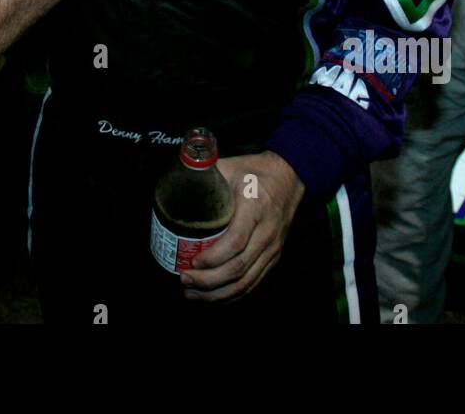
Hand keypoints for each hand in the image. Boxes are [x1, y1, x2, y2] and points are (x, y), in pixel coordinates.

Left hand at [180, 151, 303, 301]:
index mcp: (255, 208)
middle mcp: (267, 233)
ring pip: (246, 282)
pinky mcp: (274, 258)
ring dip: (218, 294)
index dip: (212, 258)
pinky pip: (254, 283)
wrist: (289, 177)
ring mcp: (273, 248)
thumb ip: (204, 174)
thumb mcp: (230, 167)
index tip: (192, 262)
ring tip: (192, 294)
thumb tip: (175, 182)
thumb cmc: (255, 172)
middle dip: (208, 281)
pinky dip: (233, 295)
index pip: (235, 242)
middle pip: (238, 268)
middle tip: (184, 280)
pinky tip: (214, 297)